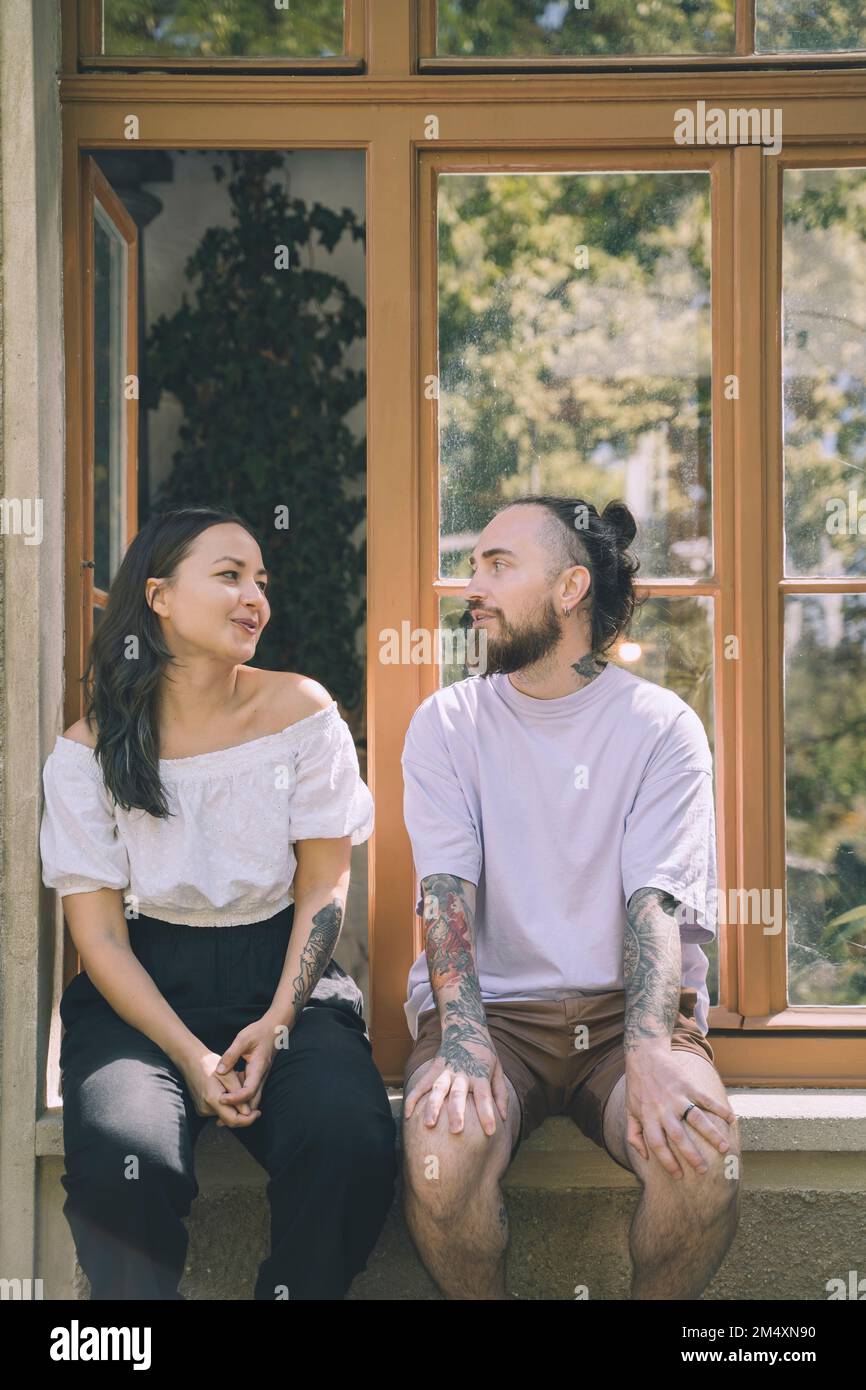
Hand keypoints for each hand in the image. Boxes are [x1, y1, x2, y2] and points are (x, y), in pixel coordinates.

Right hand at [179, 1043, 259, 1128]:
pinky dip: (227, 1103)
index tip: (258, 1113)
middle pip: (230, 1118)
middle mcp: (205, 1109)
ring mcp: (202, 1110)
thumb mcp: (228, 1075)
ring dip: (235, 1104)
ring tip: (237, 1084)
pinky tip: (228, 1088)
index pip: (233, 1120)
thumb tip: (248, 1112)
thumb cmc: (209, 1064)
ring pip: (225, 1113)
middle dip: (242, 1109)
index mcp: (212, 1099)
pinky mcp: (201, 1108)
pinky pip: (219, 1110)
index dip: (248, 1120)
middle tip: (248, 1092)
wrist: (190, 1060)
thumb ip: (238, 1094)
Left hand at [209, 1015, 285, 1123]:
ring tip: (221, 1116)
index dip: (235, 1098)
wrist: (275, 1029)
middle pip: (252, 1102)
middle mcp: (261, 1077)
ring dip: (239, 1109)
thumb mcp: (243, 1039)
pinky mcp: (257, 1077)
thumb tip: (219, 1071)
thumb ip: (231, 1055)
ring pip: (252, 1100)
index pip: (248, 1091)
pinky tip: (227, 1099)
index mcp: (258, 1068)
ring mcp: (260, 1078)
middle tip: (220, 1120)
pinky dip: (239, 1100)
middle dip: (237, 1113)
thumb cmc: (259, 1032)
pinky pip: (250, 1093)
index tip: (221, 1098)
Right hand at [403, 1035, 508, 1138]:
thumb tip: (504, 1118)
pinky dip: (413, 1098)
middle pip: (458, 1094)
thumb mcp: (497, 1069)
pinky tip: (407, 1114)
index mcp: (479, 1075)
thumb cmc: (483, 1053)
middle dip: (457, 1112)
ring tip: (429, 1124)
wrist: (465, 1027)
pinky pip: (421, 1085)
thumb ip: (500, 1093)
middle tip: (456, 1130)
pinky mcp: (434, 1069)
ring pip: (438, 1089)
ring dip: (433, 1106)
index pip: (484, 1096)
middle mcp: (462, 1074)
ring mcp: (446, 1071)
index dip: (487, 1113)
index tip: (490, 1131)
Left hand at [624, 1045, 735, 1178]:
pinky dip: (720, 1109)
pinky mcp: (688, 1085)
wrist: (644, 1056)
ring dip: (712, 1134)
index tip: (678, 1177)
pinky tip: (732, 1119)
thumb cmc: (637, 1087)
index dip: (667, 1162)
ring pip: (697, 1118)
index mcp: (648, 1117)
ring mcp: (677, 1096)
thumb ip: (634, 1134)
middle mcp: (663, 1109)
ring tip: (724, 1148)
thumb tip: (644, 1157)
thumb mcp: (629, 1110)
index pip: (657, 1144)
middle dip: (692, 1155)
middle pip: (679, 1136)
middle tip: (704, 1171)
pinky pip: (706, 1099)